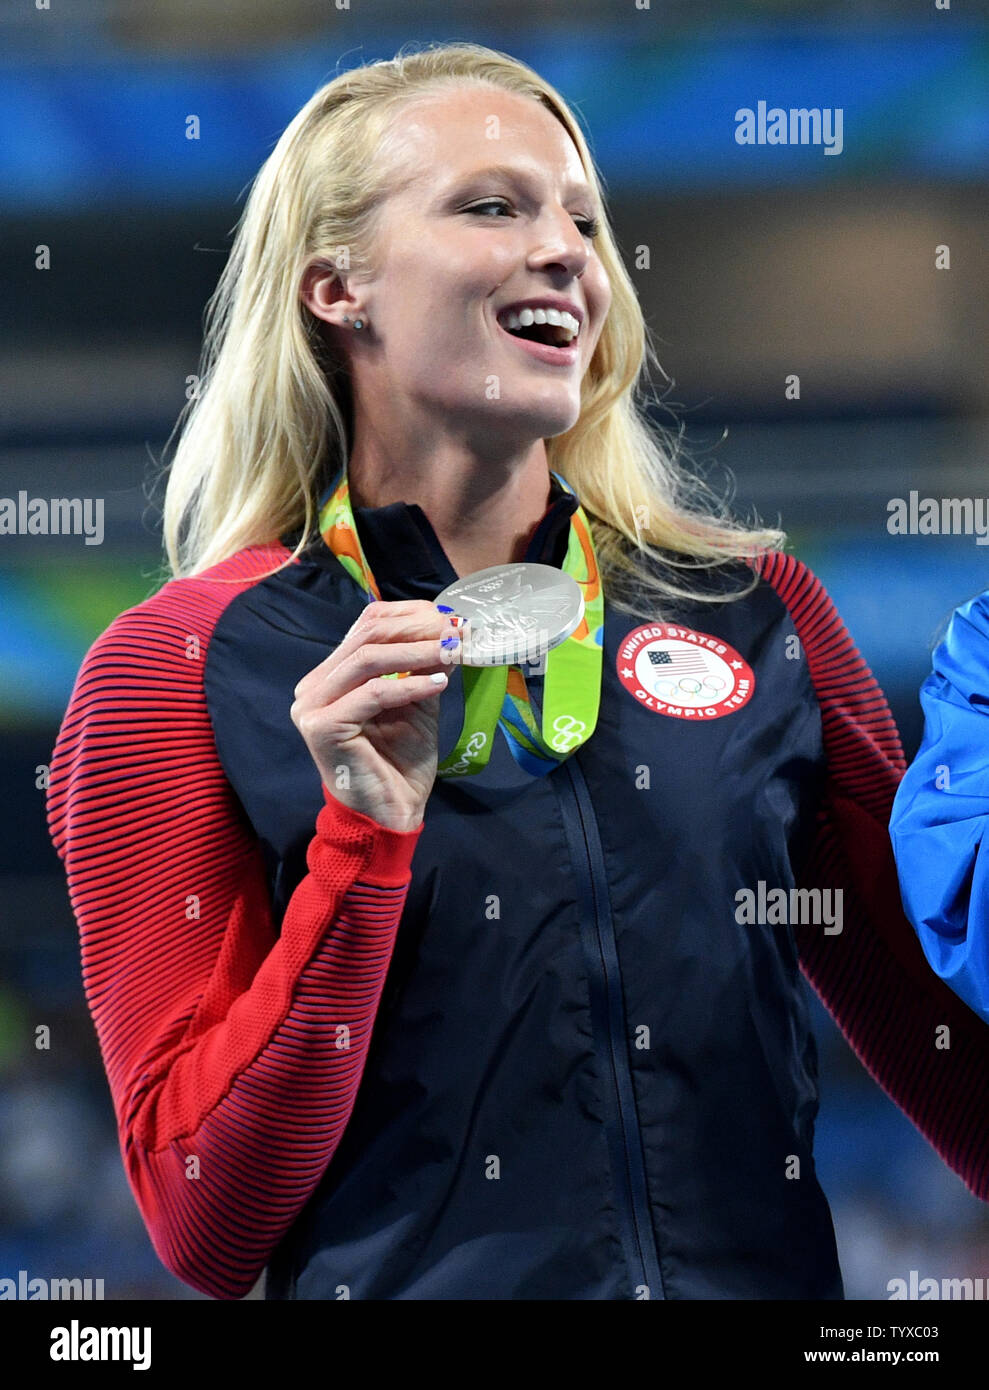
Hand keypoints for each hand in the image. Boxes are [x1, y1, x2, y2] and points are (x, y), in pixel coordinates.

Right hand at [290, 600, 461, 831]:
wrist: (389, 815)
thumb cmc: (399, 764)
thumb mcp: (417, 703)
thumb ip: (423, 668)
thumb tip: (449, 632)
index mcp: (331, 676)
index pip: (366, 627)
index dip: (410, 617)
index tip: (451, 619)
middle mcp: (314, 687)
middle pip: (366, 636)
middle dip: (417, 630)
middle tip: (457, 631)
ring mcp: (313, 707)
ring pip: (367, 660)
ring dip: (416, 652)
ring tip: (453, 651)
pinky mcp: (322, 727)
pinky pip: (372, 694)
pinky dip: (409, 685)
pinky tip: (439, 683)